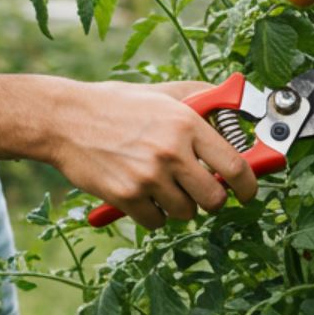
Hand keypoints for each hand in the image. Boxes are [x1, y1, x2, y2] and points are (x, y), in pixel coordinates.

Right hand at [46, 79, 256, 228]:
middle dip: (210, 199)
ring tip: (160, 185)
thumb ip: (198, 98)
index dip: (249, 184)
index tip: (248, 191)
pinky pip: (156, 221)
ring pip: (185, 213)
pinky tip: (140, 193)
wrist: (64, 119)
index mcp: (186, 123)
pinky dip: (152, 214)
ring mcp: (148, 177)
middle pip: (214, 198)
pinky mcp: (126, 197)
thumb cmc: (113, 105)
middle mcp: (171, 151)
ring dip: (178, 205)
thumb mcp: (161, 92)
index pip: (235, 165)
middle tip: (199, 191)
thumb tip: (234, 100)